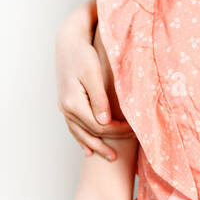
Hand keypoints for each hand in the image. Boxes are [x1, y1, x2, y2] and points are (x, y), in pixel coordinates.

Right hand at [55, 15, 133, 161]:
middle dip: (111, 140)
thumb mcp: (93, 74)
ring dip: (96, 146)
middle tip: (130, 144)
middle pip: (91, 132)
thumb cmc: (83, 54)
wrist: (67, 41)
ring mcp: (64, 108)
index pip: (99, 126)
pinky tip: (89, 149)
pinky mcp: (66, 104)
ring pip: (81, 134)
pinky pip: (74, 127)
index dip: (118, 131)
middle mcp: (66, 108)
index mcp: (73, 103)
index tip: (134, 130)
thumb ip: (99, 98)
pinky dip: (82, 139)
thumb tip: (106, 122)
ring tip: (110, 157)